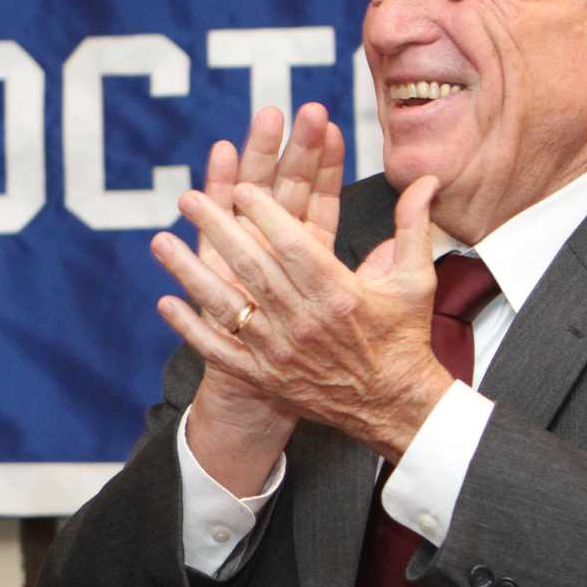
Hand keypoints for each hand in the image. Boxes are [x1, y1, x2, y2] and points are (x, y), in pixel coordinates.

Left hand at [157, 171, 454, 463]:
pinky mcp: (264, 376)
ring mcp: (279, 351)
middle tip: (188, 198)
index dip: (267, 216)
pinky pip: (219, 350)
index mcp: (340, 294)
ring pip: (227, 305)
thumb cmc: (403, 336)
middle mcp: (305, 321)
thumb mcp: (415, 280)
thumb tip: (426, 179)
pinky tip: (165, 303)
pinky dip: (190, 328)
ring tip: (160, 241)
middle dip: (218, 229)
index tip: (242, 188)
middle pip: (253, 268)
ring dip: (190, 273)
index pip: (295, 247)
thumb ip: (413, 225)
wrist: (396, 407)